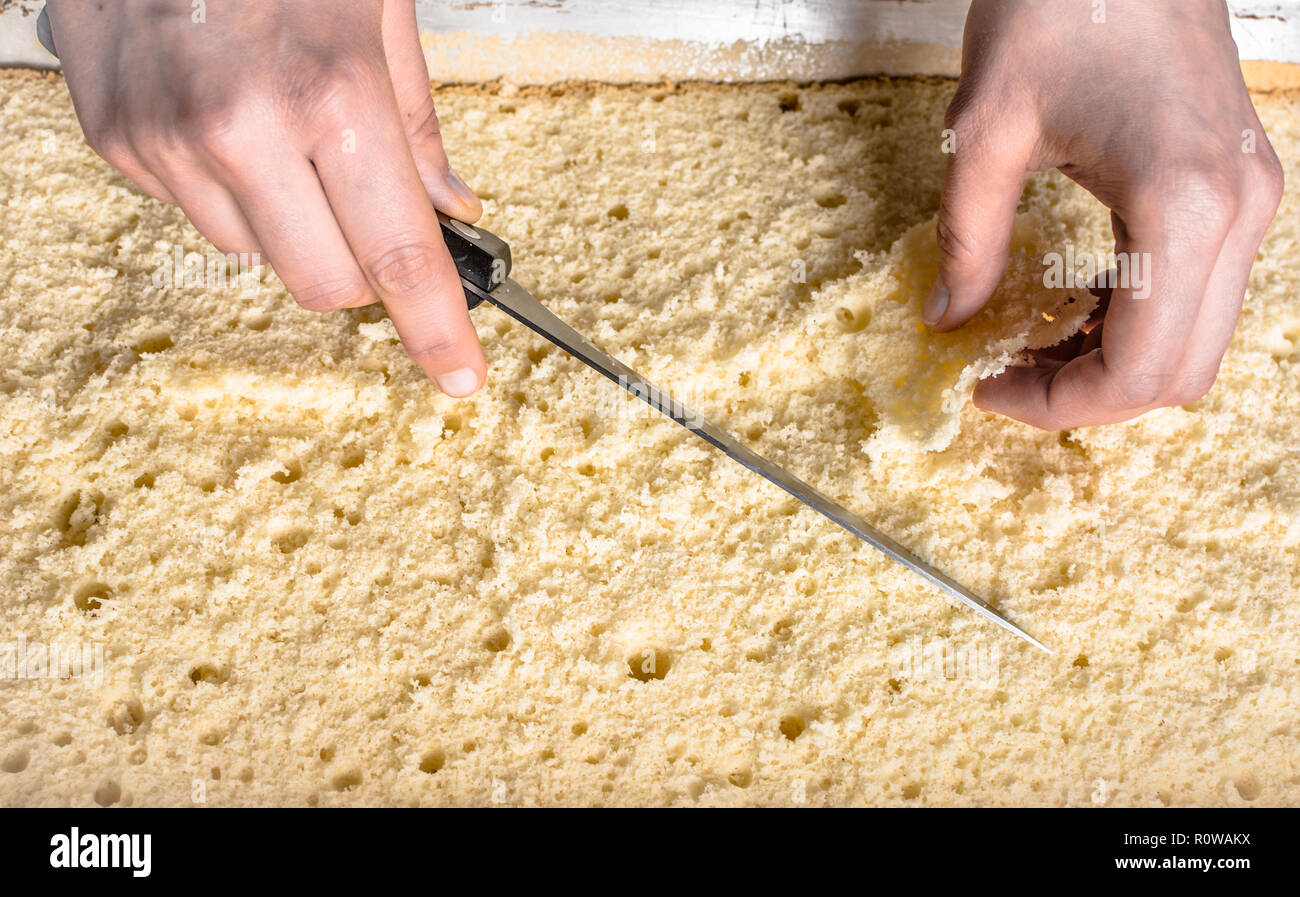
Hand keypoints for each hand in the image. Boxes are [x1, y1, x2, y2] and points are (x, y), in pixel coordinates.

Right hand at [47, 0, 485, 395]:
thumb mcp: (378, 7)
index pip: (399, 257)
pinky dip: (226, 187)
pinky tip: (224, 115)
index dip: (437, 329)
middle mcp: (245, 131)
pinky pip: (194, 213)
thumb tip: (451, 209)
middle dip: (362, 272)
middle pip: (325, 286)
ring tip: (282, 128)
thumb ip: (416, 123)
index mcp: (333, 96)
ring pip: (256, 256)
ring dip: (288, 222)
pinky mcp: (117, 140)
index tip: (460, 374)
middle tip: (370, 216)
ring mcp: (169, 140)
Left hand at [926, 0, 1282, 427]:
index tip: (988, 387)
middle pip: (1180, 372)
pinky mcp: (1239, 183)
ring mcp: (1249, 197)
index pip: (1140, 369)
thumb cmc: (1060, 3)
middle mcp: (1238, 212)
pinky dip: (1137, 319)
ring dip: (1113, 362)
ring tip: (1030, 345)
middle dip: (1088, 395)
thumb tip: (946, 318)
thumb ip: (966, 240)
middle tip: (1006, 375)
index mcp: (1184, 207)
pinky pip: (1199, 292)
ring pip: (1197, 340)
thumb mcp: (985, 131)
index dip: (1058, 404)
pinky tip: (1074, 306)